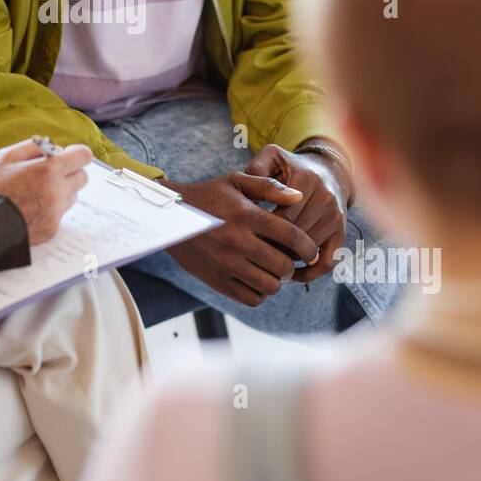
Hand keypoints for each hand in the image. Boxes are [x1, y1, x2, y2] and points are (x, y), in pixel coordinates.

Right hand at [0, 138, 92, 245]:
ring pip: (72, 196)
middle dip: (69, 173)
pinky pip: (60, 213)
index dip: (76, 154)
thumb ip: (32, 147)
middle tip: (51, 174)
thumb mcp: (5, 157)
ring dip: (61, 192)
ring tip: (36, 193)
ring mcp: (55, 213)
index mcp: (48, 170)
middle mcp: (57, 192)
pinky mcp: (52, 229)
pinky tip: (31, 208)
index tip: (67, 156)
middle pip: (82, 177)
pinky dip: (50, 209)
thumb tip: (51, 145)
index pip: (83, 156)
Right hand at [163, 172, 320, 307]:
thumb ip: (269, 187)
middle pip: (283, 265)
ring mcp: (226, 264)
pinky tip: (255, 280)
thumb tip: (299, 196)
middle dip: (292, 266)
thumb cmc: (208, 196)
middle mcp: (237, 241)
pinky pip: (251, 298)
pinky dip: (259, 293)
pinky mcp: (216, 281)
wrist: (169, 217)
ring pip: (269, 286)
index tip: (310, 252)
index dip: (308, 248)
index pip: (291, 236)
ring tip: (271, 271)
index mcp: (246, 215)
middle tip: (288, 261)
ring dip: (276, 280)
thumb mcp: (236, 182)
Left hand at [244, 144, 347, 284]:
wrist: (328, 170)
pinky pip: (328, 261)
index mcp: (306, 180)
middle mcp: (325, 198)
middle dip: (272, 248)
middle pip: (294, 236)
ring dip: (287, 260)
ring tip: (266, 264)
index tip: (246, 238)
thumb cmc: (291, 166)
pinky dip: (310, 273)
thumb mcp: (272, 157)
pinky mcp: (341, 232)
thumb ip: (256, 170)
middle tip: (252, 256)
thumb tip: (247, 197)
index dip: (262, 232)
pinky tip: (292, 275)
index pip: (281, 217)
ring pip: (307, 251)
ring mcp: (335, 217)